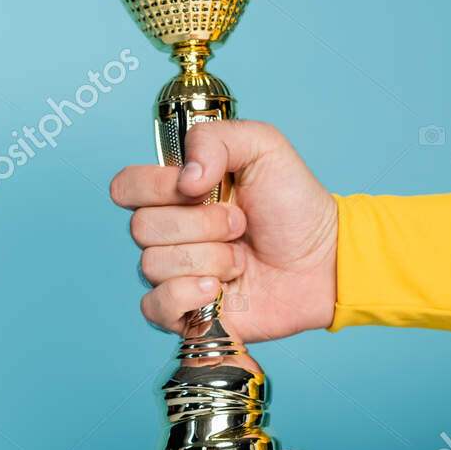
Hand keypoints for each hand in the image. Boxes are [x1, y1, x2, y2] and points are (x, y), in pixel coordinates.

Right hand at [109, 119, 337, 342]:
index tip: (201, 187)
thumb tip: (184, 177)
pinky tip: (218, 290)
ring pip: (153, 265)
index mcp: (175, 191)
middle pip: (141, 228)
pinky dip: (187, 297)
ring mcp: (174, 272)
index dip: (157, 187)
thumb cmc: (294, 205)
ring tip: (240, 259)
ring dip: (208, 260)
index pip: (127, 186)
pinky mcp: (183, 311)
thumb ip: (215, 139)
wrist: (323, 260)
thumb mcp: (263, 147)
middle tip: (239, 225)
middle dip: (200, 225)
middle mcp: (168, 231)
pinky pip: (154, 307)